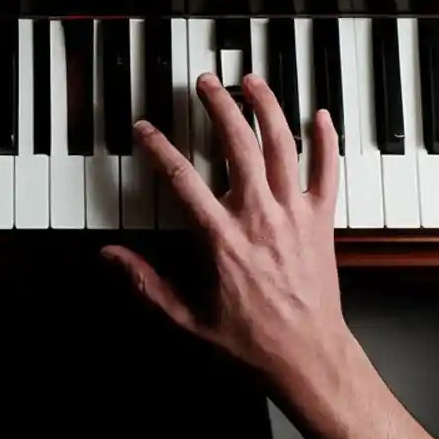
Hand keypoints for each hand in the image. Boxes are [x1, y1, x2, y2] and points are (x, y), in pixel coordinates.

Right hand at [103, 72, 348, 384]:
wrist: (308, 358)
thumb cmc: (250, 341)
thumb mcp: (188, 318)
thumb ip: (146, 283)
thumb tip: (110, 256)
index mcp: (223, 239)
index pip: (183, 180)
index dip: (159, 148)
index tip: (145, 129)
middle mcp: (260, 217)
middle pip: (240, 145)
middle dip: (220, 106)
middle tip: (205, 82)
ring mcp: (295, 215)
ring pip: (283, 146)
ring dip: (267, 108)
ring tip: (252, 80)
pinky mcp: (321, 221)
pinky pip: (328, 172)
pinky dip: (327, 140)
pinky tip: (320, 114)